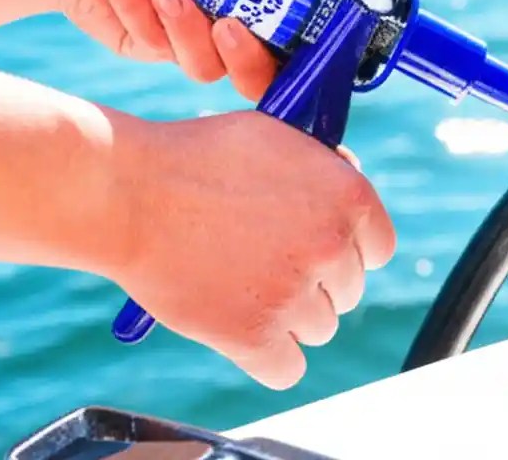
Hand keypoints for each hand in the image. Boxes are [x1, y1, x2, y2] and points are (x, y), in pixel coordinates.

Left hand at [39, 0, 323, 99]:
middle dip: (246, 58)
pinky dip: (132, 5)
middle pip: (254, 76)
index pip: (290, 45)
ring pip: (201, 65)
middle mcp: (224, 30)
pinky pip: (145, 37)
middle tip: (229, 25)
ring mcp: (181, 40)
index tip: (298, 27)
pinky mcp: (137, 40)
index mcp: (253, 1)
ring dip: (187, 30)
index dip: (301, 53)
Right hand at [102, 110, 394, 388]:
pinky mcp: (254, 336)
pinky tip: (242, 329)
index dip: (348, 248)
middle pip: (348, 291)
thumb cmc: (196, 158)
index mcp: (349, 196)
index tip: (316, 248)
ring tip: (241, 284)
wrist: (128, 192)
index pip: (379, 247)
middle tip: (264, 262)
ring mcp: (294, 294)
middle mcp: (331, 247)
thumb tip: (349, 196)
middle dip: (314, 281)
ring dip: (288, 316)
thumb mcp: (277, 138)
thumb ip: (324, 171)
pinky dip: (268, 357)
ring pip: (319, 328)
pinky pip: (287, 368)